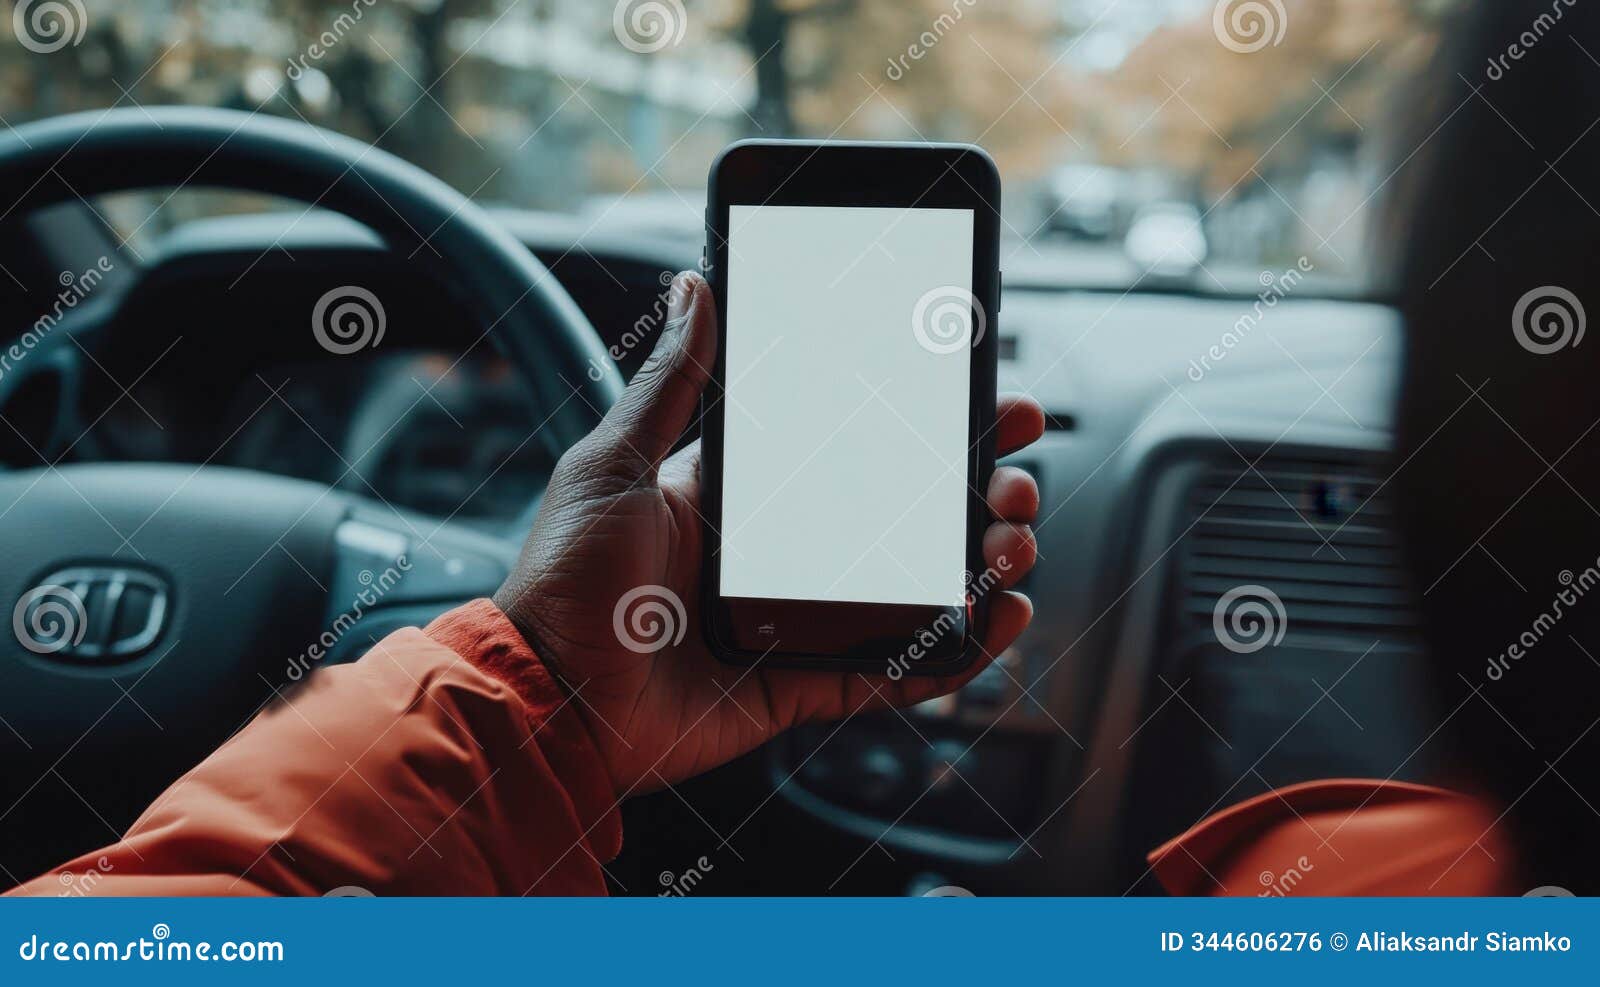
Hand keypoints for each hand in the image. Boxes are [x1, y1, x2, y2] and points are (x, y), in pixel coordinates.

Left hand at [494, 271, 1044, 797]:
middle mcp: (784, 555)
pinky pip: (897, 672)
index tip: (986, 400)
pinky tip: (998, 621)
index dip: (929, 425)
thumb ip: (669, 384)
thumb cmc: (567, 581)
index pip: (859, 447)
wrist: (548, 703)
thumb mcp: (616, 464)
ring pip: (918, 589)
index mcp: (746, 496)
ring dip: (982, 564)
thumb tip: (692, 287)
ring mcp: (801, 622)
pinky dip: (956, 653)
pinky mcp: (806, 684)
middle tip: (1013, 482)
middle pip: (908, 516)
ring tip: (1010, 545)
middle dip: (978, 494)